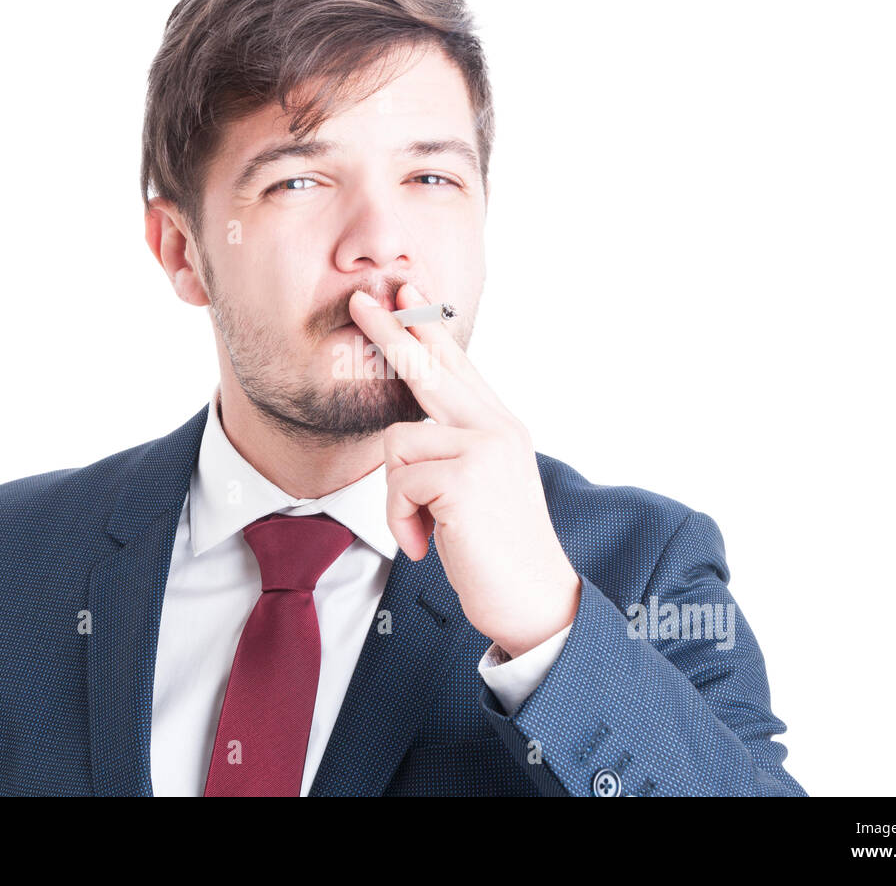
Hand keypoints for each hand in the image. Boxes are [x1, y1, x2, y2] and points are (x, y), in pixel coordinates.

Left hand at [348, 283, 581, 656]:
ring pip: (397, 443)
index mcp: (501, 428)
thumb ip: (455, 450)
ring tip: (424, 529)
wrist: (536, 602)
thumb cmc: (498, 553)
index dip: (427, 329)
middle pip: (429, 368)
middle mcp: (497, 429)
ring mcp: (484, 449)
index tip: (406, 294)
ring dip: (396, 497)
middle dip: (389, 333)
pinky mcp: (464, 479)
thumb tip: (409, 431)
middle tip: (359, 298)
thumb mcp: (480, 489)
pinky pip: (397, 482)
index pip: (458, 365)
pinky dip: (400, 521)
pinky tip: (426, 545)